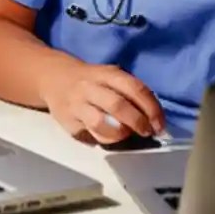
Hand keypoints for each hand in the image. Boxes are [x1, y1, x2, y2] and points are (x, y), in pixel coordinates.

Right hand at [39, 62, 165, 144]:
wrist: (55, 79)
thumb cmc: (93, 80)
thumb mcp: (112, 75)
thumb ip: (131, 91)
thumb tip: (154, 116)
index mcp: (108, 74)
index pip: (135, 89)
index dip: (151, 108)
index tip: (160, 124)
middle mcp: (91, 88)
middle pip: (118, 106)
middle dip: (138, 122)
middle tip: (148, 132)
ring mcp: (77, 105)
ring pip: (100, 123)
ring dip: (120, 133)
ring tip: (127, 135)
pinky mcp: (67, 122)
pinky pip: (88, 135)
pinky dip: (103, 139)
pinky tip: (110, 137)